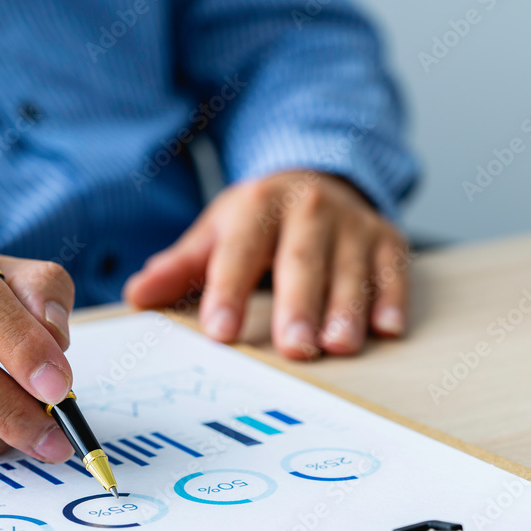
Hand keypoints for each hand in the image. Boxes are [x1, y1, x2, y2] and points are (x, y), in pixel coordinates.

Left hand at [123, 170, 409, 358]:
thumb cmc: (260, 222)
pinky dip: (393, 297)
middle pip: (302, 260)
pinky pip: (394, 268)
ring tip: (340, 345)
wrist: (317, 180)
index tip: (220, 333)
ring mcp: (352, 224)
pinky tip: (389, 327)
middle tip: (294, 349)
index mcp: (258, 206)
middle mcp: (309, 209)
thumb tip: (136, 295)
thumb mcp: (217, 234)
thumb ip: (180, 268)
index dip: (229, 291)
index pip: (240, 251)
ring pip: (351, 268)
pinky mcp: (387, 238)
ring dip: (349, 307)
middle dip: (299, 305)